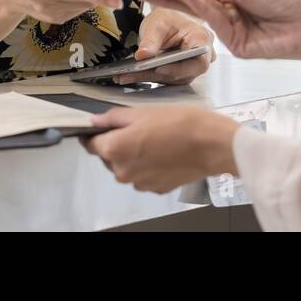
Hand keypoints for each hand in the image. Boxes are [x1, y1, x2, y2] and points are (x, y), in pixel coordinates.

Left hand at [82, 106, 240, 193]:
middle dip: (117, 143)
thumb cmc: (178, 123)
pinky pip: (143, 175)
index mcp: (114, 149)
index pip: (90, 144)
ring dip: (133, 155)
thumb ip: (113, 118)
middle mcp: (122, 171)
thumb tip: (95, 121)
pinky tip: (163, 151)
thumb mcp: (141, 111)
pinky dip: (148, 165)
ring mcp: (139, 183)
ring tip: (154, 138)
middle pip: (108, 156)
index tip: (101, 127)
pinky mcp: (155, 188)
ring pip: (126, 167)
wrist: (210, 144)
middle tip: (136, 127)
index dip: (94, 133)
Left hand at [111, 7, 213, 84]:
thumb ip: (152, 39)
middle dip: (156, 74)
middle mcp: (201, 57)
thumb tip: (142, 56)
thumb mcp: (158, 23)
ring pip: (171, 78)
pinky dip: (146, 76)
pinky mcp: (178, 74)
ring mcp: (190, 68)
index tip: (159, 68)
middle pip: (183, 73)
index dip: (180, 69)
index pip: (198, 62)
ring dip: (148, 77)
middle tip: (132, 73)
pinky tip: (127, 75)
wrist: (168, 19)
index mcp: (202, 40)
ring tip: (124, 75)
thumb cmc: (169, 17)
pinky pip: (163, 78)